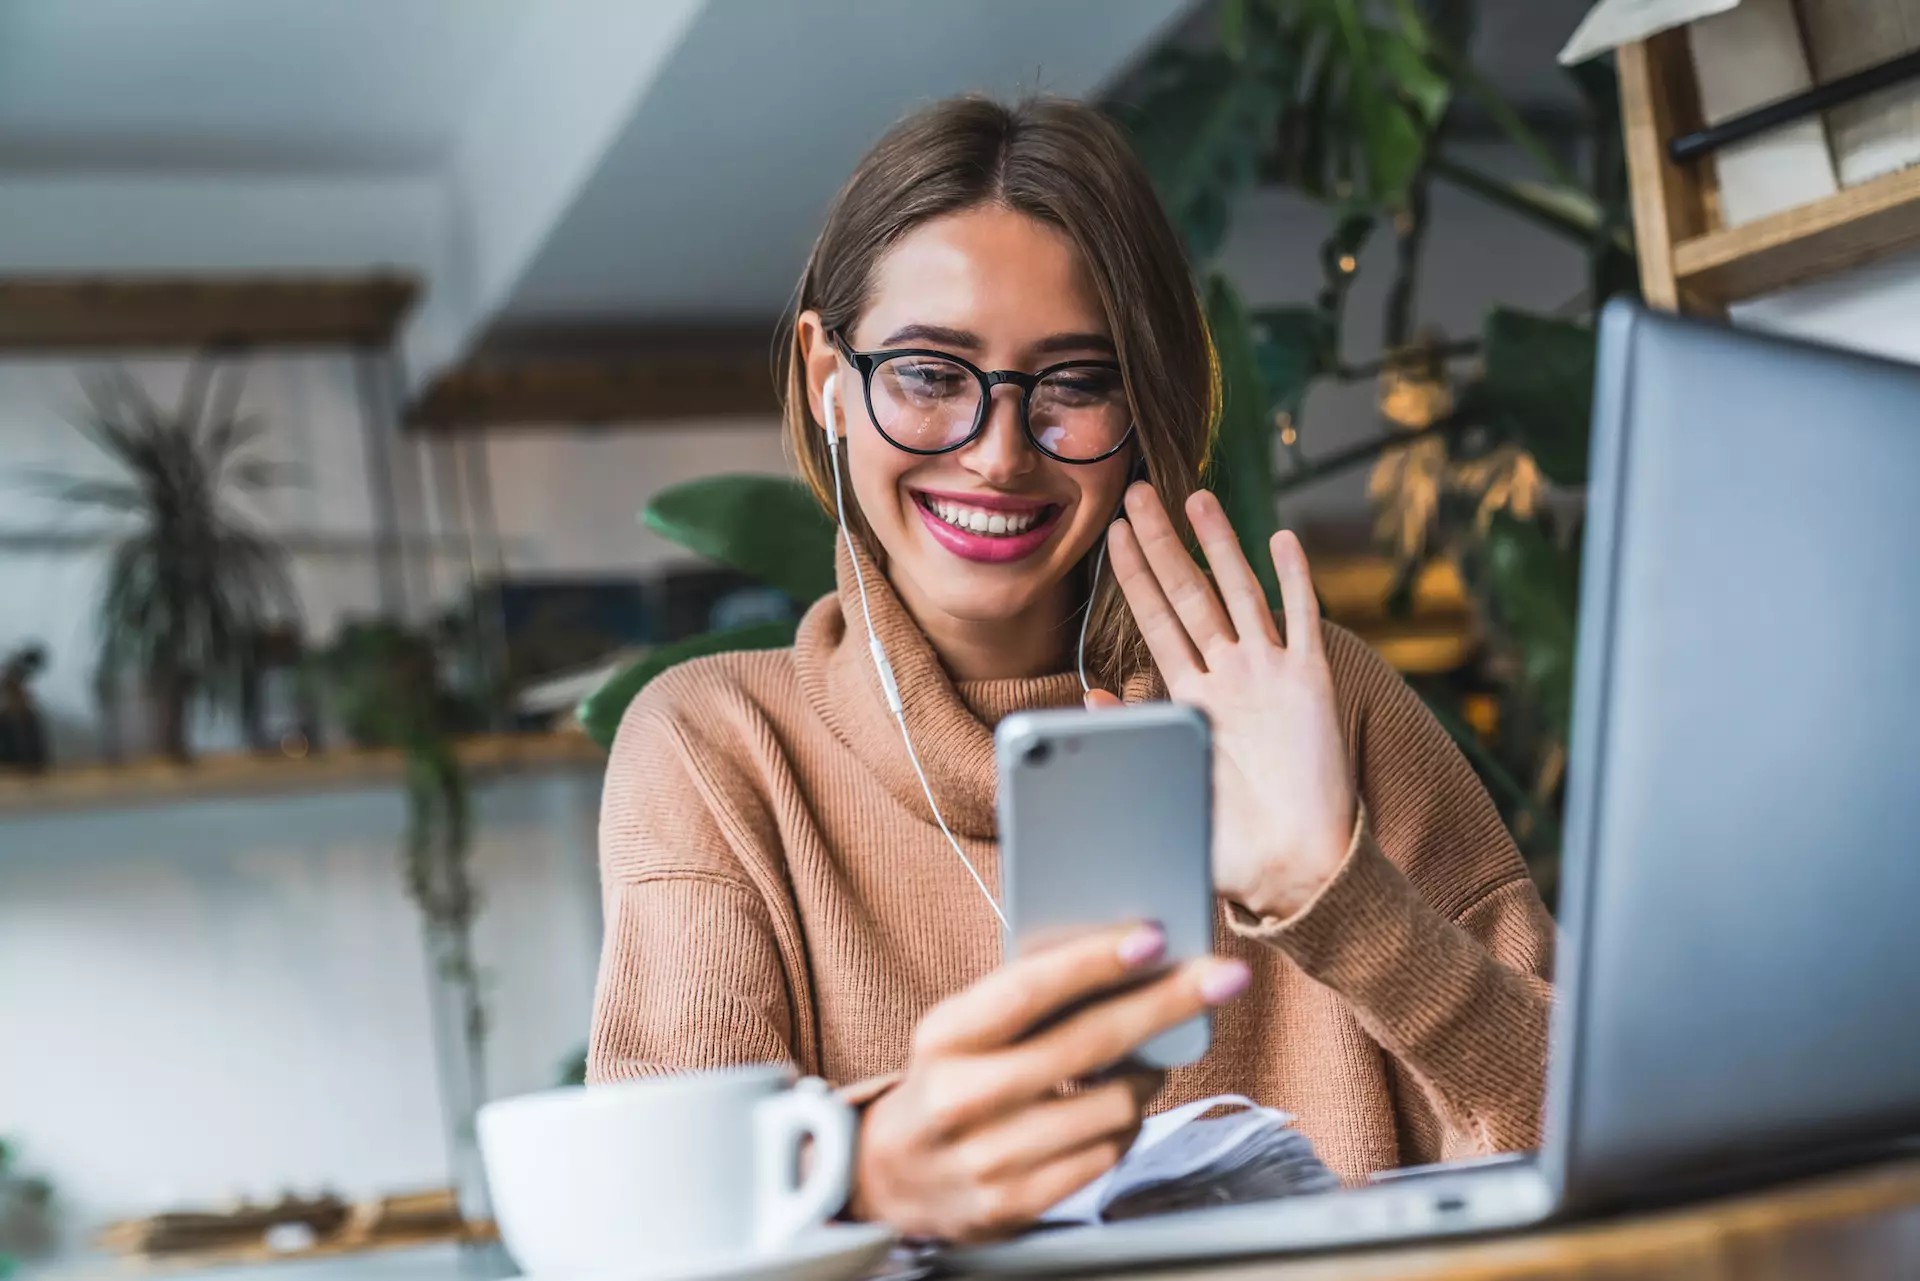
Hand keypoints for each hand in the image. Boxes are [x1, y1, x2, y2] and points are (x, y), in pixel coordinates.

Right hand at [847, 923, 1249, 1241]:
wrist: (888, 1178)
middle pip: (1089, 1044)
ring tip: (1151, 1057)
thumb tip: (1121, 962)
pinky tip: (1122, 1105)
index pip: (1028, 990)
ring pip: (1112, 1106)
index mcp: (944, 1038)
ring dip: (1149, 1074)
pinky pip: (1106, 1155)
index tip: (1153, 937)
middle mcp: (961, 1098)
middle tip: (1220, 977)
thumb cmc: (944, 1083)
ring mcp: (989, 1158)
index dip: (1095, 961)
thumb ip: (1021, 1001)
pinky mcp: (1016, 1205)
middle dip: (1167, 1004)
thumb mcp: (958, 1031)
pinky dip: (1128, 1124)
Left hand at [1088, 483, 1354, 920]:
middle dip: (1162, 544)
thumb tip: (1092, 698)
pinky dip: (1294, 579)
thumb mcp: (1168, 788)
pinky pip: (1301, 620)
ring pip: (1240, 593)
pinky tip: (1280, 539)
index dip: (1134, 578)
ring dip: (1219, 546)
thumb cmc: (1234, 843)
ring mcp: (1271, 674)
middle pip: (1189, 594)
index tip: (1111, 536)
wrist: (1297, 870)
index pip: (1155, 624)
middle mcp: (1229, 676)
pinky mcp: (1312, 683)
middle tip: (1135, 493)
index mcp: (1192, 700)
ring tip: (1195, 497)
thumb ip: (1134, 741)